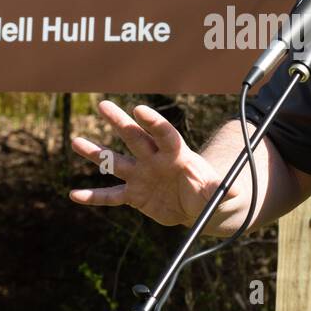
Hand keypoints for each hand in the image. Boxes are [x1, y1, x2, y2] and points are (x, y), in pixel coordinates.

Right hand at [68, 99, 237, 228]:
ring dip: (96, 153)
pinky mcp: (134, 194)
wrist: (196, 206)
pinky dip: (94, 196)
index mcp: (176, 155)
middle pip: (135, 137)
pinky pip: (111, 196)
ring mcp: (141, 176)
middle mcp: (154, 160)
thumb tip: (236, 191)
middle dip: (120, 122)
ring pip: (116, 162)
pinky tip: (75, 194)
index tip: (139, 110)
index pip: (164, 134)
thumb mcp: (218, 193)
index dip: (153, 123)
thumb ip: (222, 191)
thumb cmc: (208, 193)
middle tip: (103, 105)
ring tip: (75, 142)